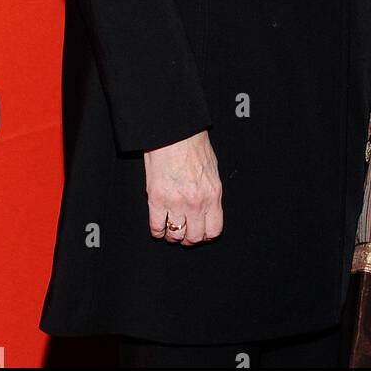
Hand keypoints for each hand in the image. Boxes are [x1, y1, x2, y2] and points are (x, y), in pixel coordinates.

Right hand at [144, 130, 222, 245]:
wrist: (175, 131)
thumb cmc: (193, 144)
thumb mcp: (211, 169)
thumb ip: (209, 191)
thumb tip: (207, 206)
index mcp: (213, 194)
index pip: (214, 230)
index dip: (206, 235)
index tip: (200, 232)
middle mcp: (197, 202)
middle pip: (195, 237)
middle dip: (189, 238)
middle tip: (183, 233)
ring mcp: (176, 203)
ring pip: (175, 235)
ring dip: (172, 235)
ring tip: (170, 229)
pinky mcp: (157, 199)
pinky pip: (157, 227)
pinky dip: (157, 230)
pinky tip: (158, 226)